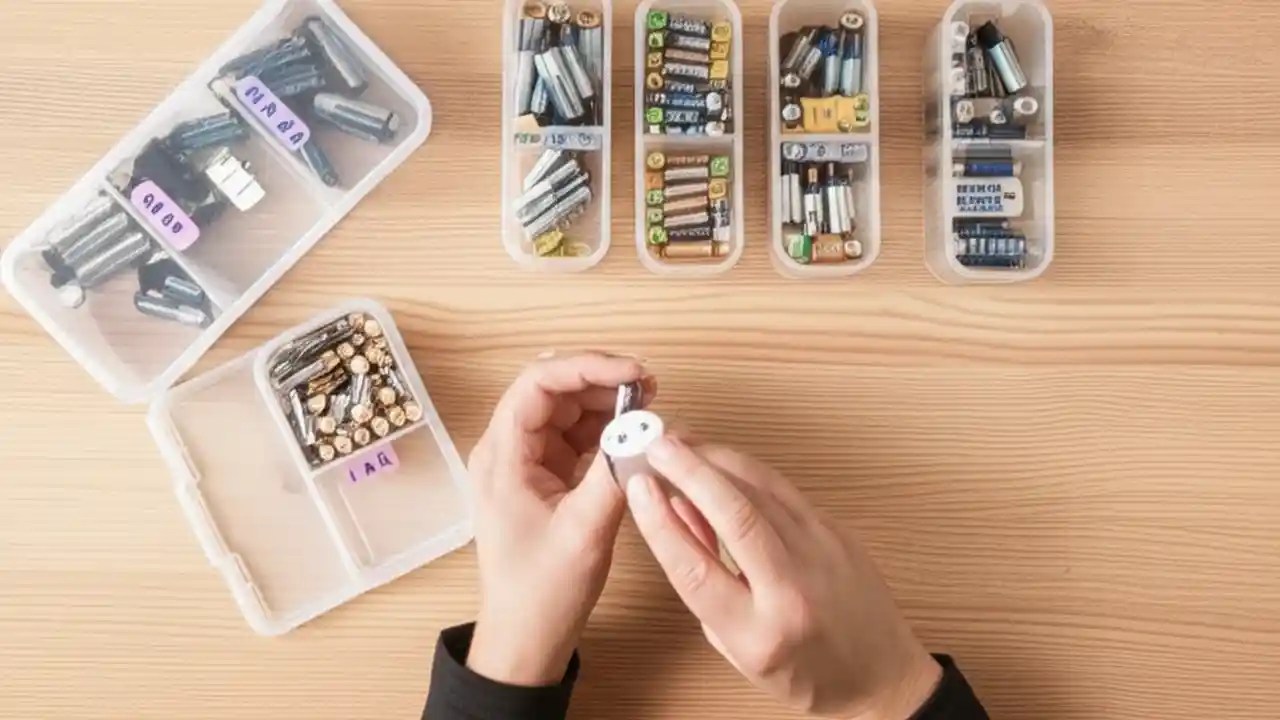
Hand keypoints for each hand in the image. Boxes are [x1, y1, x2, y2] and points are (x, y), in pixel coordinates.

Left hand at [466, 352, 653, 686]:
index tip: (634, 373)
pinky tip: (633, 433)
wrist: (525, 637)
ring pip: (566, 409)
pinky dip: (605, 427)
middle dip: (601, 379)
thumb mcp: (585, 531)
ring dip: (606, 401)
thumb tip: (648, 430)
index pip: (538, 383)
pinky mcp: (544, 477)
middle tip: (650, 386)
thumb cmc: (541, 591)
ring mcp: (525, 463)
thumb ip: (615, 473)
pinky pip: (575, 435)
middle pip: (553, 388)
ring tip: (648, 406)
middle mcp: (508, 450)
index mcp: (502, 456)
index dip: (587, 367)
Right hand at [626, 436, 940, 718]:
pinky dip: (746, 468)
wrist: (881, 675)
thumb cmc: (804, 670)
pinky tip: (720, 457)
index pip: (697, 567)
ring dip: (715, 459)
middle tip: (655, 444)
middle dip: (689, 471)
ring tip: (680, 441)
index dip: (660, 522)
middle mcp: (792, 591)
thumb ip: (704, 581)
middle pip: (734, 514)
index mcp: (758, 633)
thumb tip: (675, 512)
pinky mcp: (836, 532)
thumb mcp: (735, 645)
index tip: (638, 487)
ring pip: (762, 491)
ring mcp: (821, 555)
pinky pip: (783, 490)